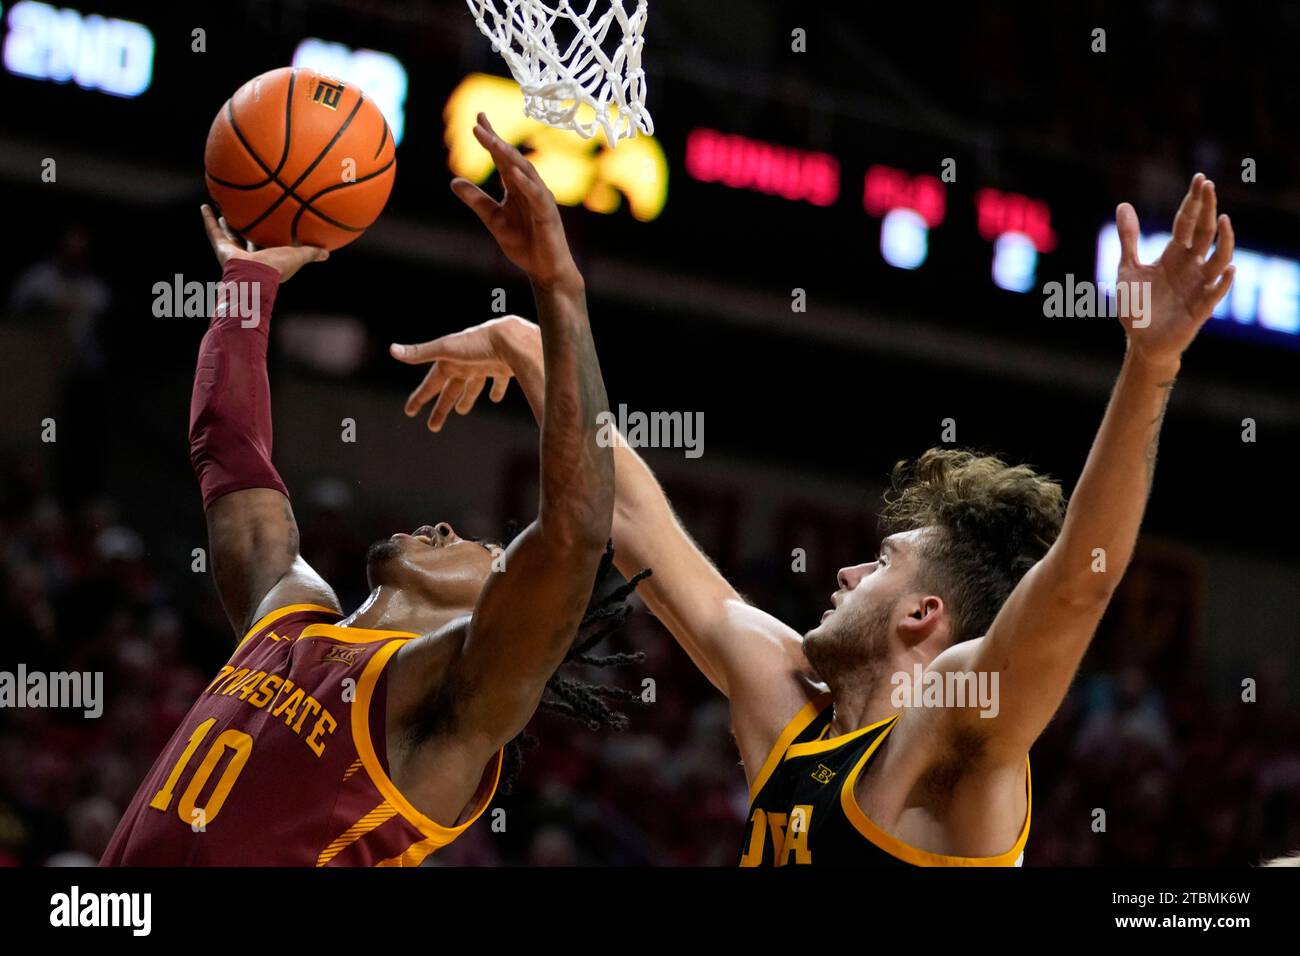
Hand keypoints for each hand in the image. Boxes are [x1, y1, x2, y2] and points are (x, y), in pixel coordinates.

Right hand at [201, 204, 326, 280]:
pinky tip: (205, 206)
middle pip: (245, 240)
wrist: (254, 275)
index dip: (267, 239)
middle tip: (244, 218)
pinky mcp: (221, 247)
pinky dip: (207, 218)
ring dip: (225, 223)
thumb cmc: (277, 267)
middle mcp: (248, 256)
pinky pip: (212, 230)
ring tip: (223, 211)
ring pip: (228, 234)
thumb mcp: (297, 256)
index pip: (266, 247)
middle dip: (245, 231)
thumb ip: (310, 253)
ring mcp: (233, 252)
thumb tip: (327, 253)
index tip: (269, 229)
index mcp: (265, 259)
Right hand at [390, 316, 539, 431]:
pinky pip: (498, 382)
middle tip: (433, 427)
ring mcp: (485, 366)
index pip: (432, 383)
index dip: (420, 397)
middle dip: (442, 408)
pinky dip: (496, 391)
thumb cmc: (478, 342)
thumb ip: (421, 352)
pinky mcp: (503, 369)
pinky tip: (494, 399)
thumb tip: (391, 350)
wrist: (512, 338)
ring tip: (461, 411)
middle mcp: (466, 363)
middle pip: (451, 390)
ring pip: (472, 386)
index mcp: (450, 361)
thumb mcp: (446, 349)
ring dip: (466, 398)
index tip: (409, 412)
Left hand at [451, 113, 580, 288]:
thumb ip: (477, 201)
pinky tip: (512, 173)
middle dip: (496, 141)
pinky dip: (525, 183)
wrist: (545, 270)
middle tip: (478, 125)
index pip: (502, 158)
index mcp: (517, 187)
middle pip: (511, 158)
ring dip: (508, 156)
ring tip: (492, 142)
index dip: (490, 138)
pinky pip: (536, 195)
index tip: (477, 119)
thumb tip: (453, 182)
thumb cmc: (524, 244)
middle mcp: (530, 187)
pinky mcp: (548, 214)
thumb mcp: (494, 220)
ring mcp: (541, 199)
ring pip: (525, 171)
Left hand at [1115, 173, 1234, 366]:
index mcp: (1173, 254)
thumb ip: (1129, 239)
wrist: (1140, 341)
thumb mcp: (1127, 268)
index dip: (1193, 201)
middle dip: (1208, 209)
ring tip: (1222, 221)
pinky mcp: (1201, 308)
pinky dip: (1224, 281)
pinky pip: (1216, 292)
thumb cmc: (1137, 305)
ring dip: (1225, 240)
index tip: (1200, 179)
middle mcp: (1190, 266)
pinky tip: (1228, 268)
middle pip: (1204, 233)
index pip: (1187, 222)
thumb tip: (1123, 204)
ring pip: (1220, 258)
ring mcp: (1198, 285)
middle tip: (1209, 186)